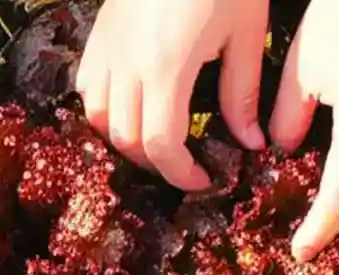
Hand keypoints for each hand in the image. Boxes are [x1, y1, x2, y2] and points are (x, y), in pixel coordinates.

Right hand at [76, 0, 268, 190]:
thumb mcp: (246, 35)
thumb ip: (242, 94)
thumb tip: (249, 142)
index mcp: (165, 65)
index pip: (160, 144)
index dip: (181, 173)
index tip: (205, 180)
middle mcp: (126, 60)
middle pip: (125, 138)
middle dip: (156, 163)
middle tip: (186, 166)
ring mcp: (107, 44)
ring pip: (99, 116)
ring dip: (126, 139)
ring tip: (159, 142)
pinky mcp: (100, 30)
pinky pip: (89, 84)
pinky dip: (106, 107)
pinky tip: (134, 106)